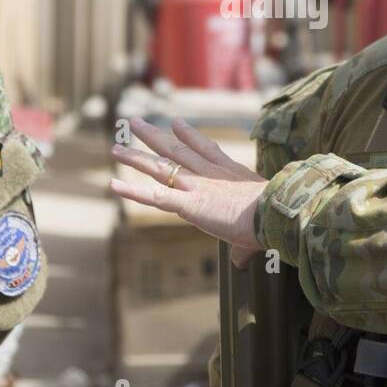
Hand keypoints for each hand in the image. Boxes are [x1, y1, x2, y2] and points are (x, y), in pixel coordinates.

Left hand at [109, 116, 267, 268]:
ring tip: (116, 147)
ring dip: (136, 157)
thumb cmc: (273, 218)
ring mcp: (196, 186)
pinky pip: (154, 197)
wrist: (273, 212)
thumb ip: (242, 247)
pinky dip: (132, 191)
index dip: (188, 135)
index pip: (205, 149)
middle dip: (155, 137)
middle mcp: (209, 174)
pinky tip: (113, 185)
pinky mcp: (188, 203)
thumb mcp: (256, 229)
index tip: (176, 123)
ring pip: (159, 168)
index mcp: (229, 174)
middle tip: (137, 124)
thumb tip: (240, 263)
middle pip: (175, 151)